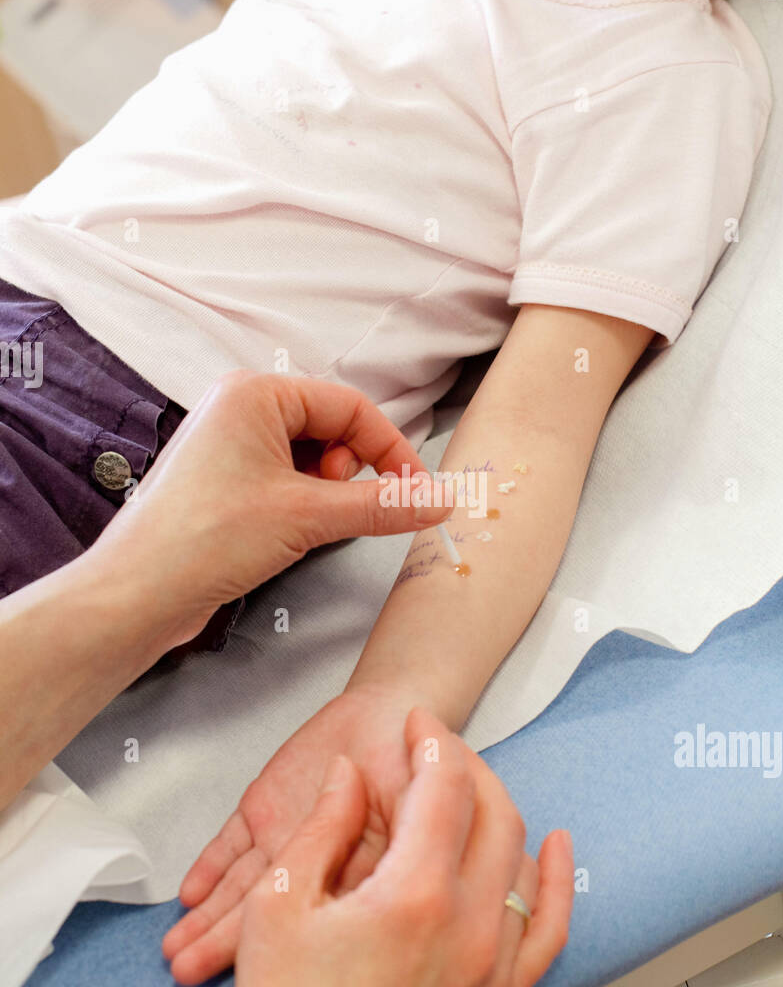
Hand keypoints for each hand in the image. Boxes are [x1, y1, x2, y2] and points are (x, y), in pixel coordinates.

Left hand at [85, 370, 452, 643]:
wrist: (139, 593)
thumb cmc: (203, 540)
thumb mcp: (309, 517)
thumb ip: (382, 505)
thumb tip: (438, 499)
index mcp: (255, 393)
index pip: (350, 406)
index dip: (391, 449)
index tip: (416, 490)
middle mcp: (240, 409)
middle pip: (332, 429)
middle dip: (350, 471)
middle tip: (337, 507)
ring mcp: (230, 445)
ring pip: (311, 458)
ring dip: (325, 492)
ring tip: (305, 523)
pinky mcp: (225, 482)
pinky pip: (286, 480)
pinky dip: (303, 504)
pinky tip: (288, 532)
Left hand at [162, 683, 426, 984]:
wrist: (388, 718)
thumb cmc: (407, 765)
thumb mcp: (414, 810)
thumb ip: (396, 850)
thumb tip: (374, 897)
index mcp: (355, 877)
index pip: (313, 921)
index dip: (284, 953)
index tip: (250, 986)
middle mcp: (313, 870)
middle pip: (265, 913)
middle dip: (223, 943)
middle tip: (184, 972)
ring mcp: (283, 843)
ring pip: (239, 886)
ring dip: (206, 917)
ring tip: (175, 951)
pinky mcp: (261, 815)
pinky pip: (230, 845)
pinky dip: (210, 867)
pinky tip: (189, 895)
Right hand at [220, 706, 572, 986]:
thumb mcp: (278, 907)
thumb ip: (320, 828)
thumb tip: (346, 778)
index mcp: (413, 896)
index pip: (444, 788)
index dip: (431, 742)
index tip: (417, 725)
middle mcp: (468, 927)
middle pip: (494, 813)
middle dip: (468, 766)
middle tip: (437, 750)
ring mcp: (493, 966)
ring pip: (522, 861)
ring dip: (500, 813)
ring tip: (470, 791)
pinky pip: (549, 927)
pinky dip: (554, 882)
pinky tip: (552, 851)